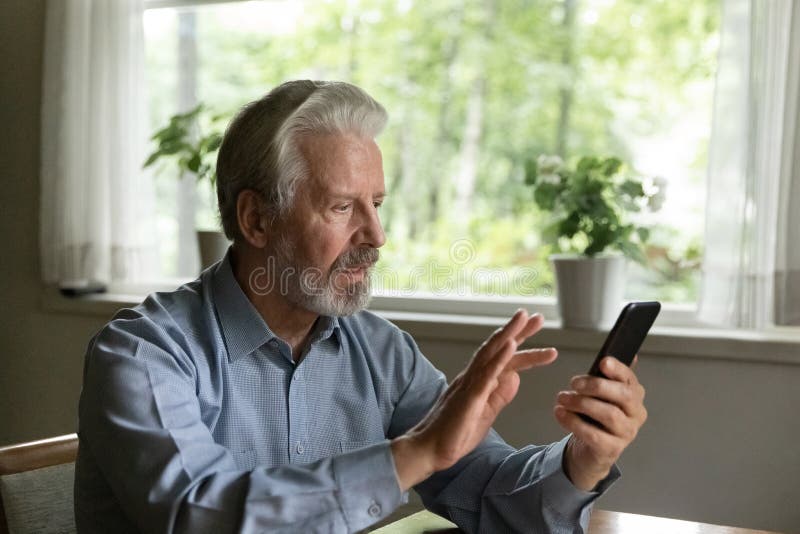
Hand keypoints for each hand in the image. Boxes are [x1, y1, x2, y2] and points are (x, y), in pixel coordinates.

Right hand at [391, 310, 557, 490]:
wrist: (429, 450)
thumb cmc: (454, 434)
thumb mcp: (486, 413)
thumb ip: (500, 396)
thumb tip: (516, 378)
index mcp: (478, 382)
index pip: (502, 358)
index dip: (520, 343)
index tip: (534, 329)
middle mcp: (472, 377)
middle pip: (497, 348)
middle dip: (518, 331)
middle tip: (536, 316)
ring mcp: (469, 385)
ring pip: (491, 353)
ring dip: (509, 334)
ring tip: (524, 319)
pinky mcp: (469, 397)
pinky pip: (486, 374)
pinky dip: (499, 358)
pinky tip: (511, 345)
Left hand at [554, 356, 646, 490]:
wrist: (591, 450)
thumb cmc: (596, 418)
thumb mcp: (600, 395)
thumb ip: (604, 377)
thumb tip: (609, 354)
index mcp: (635, 396)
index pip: (630, 379)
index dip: (618, 369)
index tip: (602, 362)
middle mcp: (636, 414)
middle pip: (624, 396)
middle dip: (597, 385)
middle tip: (574, 383)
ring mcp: (626, 433)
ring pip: (609, 414)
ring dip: (582, 403)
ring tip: (562, 398)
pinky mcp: (612, 449)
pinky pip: (594, 435)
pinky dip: (574, 422)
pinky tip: (560, 413)